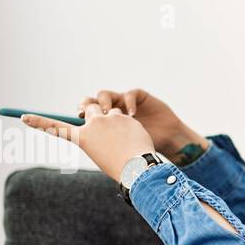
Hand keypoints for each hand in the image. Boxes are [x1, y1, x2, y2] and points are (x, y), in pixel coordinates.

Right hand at [21, 105, 153, 182]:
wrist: (139, 168)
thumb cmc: (119, 167)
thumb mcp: (100, 152)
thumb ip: (95, 136)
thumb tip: (95, 125)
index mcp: (82, 138)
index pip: (56, 128)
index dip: (39, 123)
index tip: (23, 117)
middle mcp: (93, 124)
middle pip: (89, 108)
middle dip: (94, 112)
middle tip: (104, 125)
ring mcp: (109, 119)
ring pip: (110, 111)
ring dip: (114, 120)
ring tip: (123, 138)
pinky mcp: (125, 117)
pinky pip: (125, 115)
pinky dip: (128, 124)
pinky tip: (134, 139)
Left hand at [78, 88, 207, 162]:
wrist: (168, 141)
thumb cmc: (144, 149)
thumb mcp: (120, 149)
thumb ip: (106, 146)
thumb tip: (90, 150)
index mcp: (105, 122)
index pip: (86, 113)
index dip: (81, 112)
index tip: (77, 116)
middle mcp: (112, 110)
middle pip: (92, 101)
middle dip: (88, 104)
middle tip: (86, 112)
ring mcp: (125, 102)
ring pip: (106, 95)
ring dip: (104, 101)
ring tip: (107, 112)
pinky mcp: (140, 97)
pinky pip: (130, 94)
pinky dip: (129, 102)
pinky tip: (132, 114)